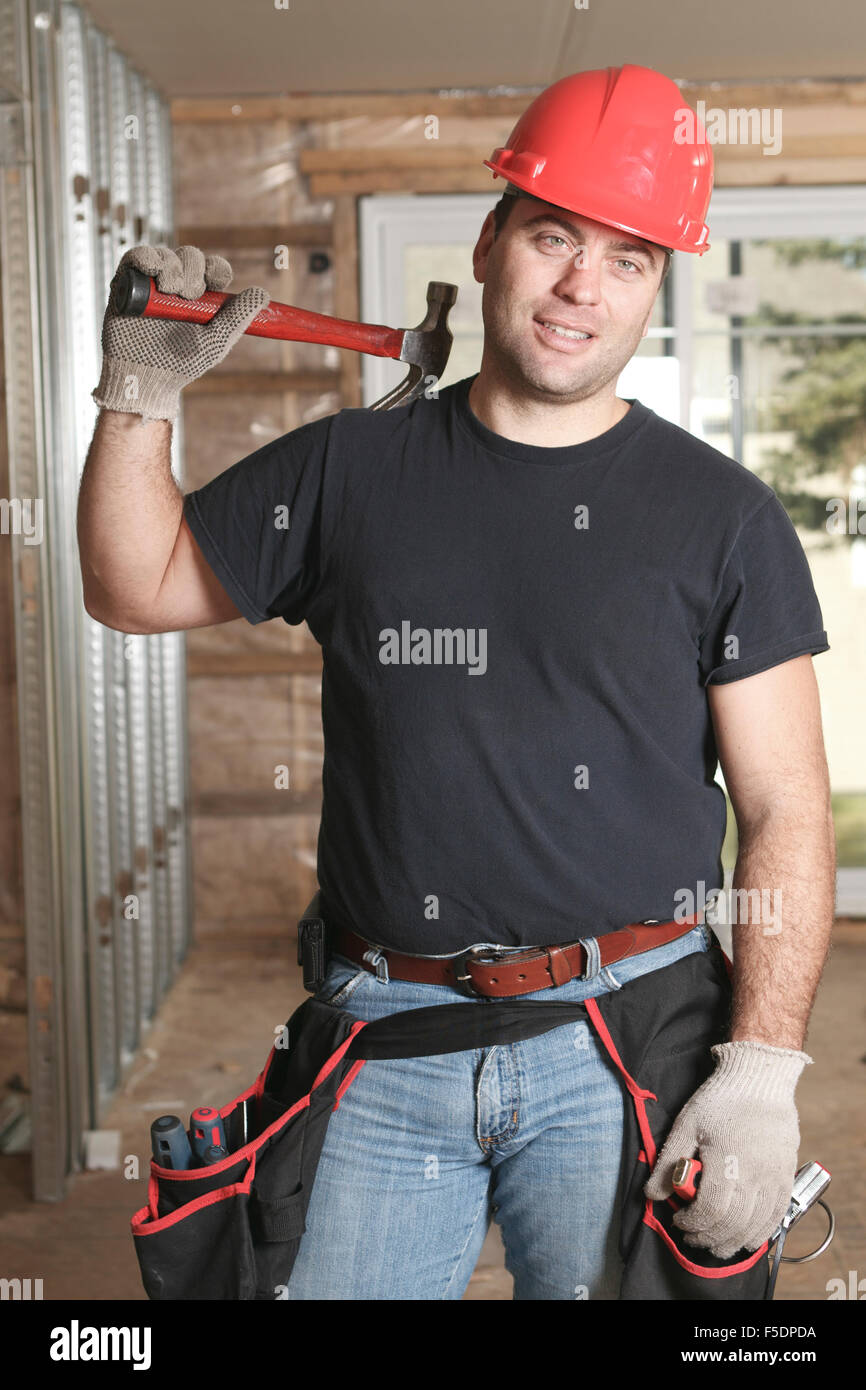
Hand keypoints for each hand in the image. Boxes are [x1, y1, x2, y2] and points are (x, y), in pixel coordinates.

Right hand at [91, 244, 268, 422]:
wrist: (145, 379)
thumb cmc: (180, 364)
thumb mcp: (215, 342)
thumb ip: (237, 318)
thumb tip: (263, 294)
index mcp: (200, 298)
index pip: (212, 269)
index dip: (216, 268)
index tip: (215, 280)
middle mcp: (176, 286)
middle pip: (190, 256)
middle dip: (192, 271)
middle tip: (189, 294)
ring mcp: (151, 284)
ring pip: (165, 255)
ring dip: (172, 267)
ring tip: (169, 290)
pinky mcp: (126, 284)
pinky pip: (135, 256)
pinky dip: (145, 257)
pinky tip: (153, 269)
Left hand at [643, 1039, 811, 1258]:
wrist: (760, 1079)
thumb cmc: (720, 1099)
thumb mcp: (686, 1124)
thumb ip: (669, 1162)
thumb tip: (652, 1194)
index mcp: (726, 1159)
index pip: (710, 1209)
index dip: (692, 1222)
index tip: (679, 1220)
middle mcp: (755, 1174)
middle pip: (732, 1224)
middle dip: (708, 1237)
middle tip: (693, 1237)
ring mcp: (774, 1177)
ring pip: (756, 1225)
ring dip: (733, 1242)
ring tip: (716, 1244)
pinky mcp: (787, 1176)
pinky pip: (777, 1216)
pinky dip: (761, 1232)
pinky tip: (746, 1238)